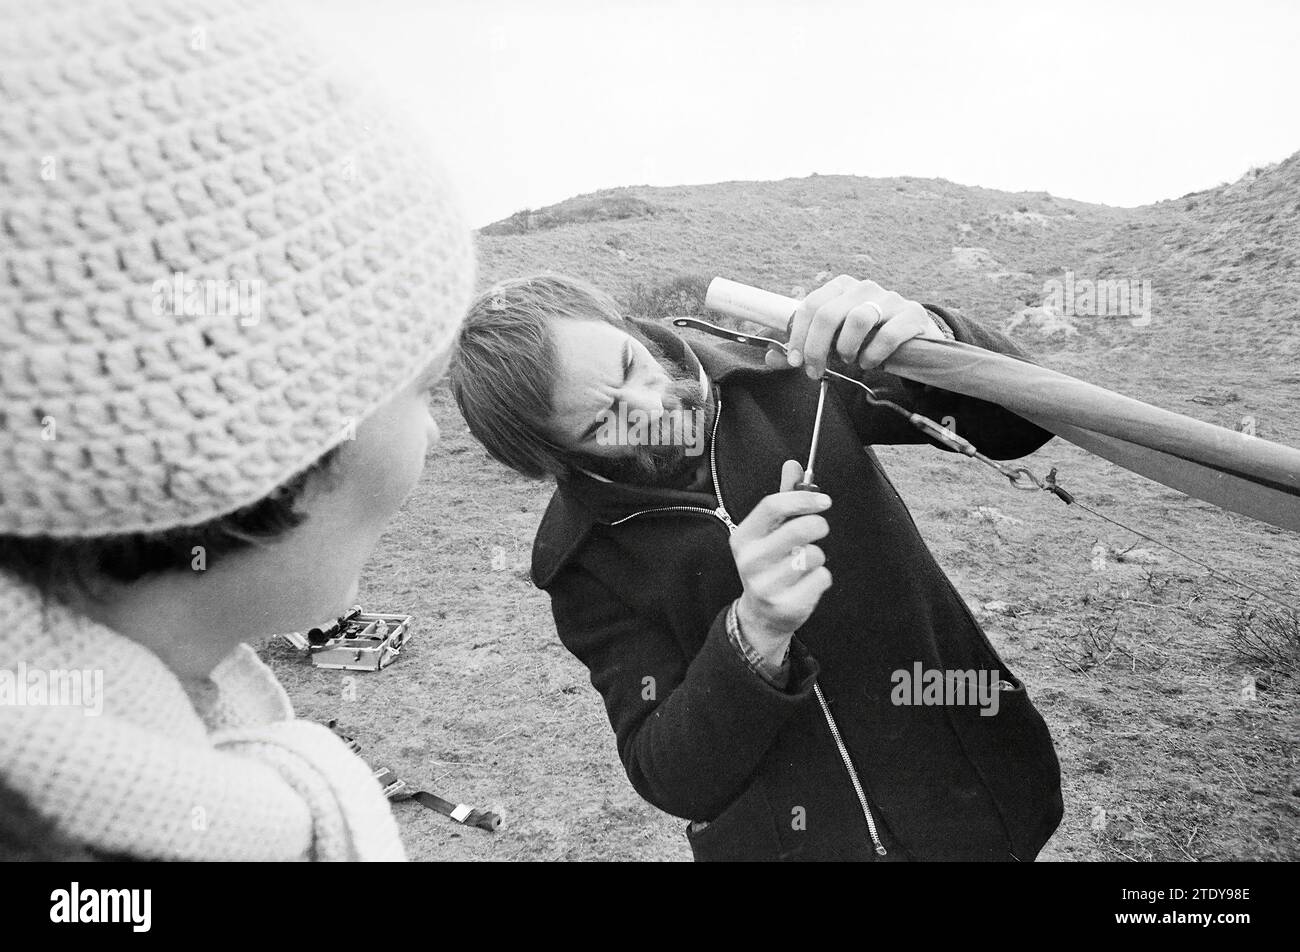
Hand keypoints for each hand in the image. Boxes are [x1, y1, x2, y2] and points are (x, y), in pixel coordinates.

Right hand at [731, 461, 832, 655]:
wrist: (761, 614)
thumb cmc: (768, 563)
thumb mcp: (769, 531)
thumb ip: (783, 498)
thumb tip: (793, 464)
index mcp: (742, 537)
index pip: (772, 505)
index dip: (803, 499)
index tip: (823, 500)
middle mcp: (750, 561)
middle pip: (798, 529)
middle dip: (818, 525)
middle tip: (820, 528)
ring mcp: (766, 586)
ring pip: (814, 555)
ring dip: (818, 556)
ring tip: (805, 562)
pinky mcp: (786, 605)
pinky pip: (822, 578)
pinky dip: (821, 578)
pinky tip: (807, 582)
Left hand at [766, 275, 940, 379]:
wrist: (913, 337)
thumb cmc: (866, 338)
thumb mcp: (833, 340)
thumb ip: (804, 348)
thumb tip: (772, 358)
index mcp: (841, 288)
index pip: (810, 306)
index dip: (797, 336)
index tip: (794, 361)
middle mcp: (864, 287)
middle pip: (828, 314)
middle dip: (816, 348)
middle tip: (816, 371)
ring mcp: (890, 298)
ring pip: (857, 320)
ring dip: (846, 349)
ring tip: (849, 361)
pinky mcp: (912, 315)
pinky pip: (887, 335)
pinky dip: (873, 355)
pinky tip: (869, 363)